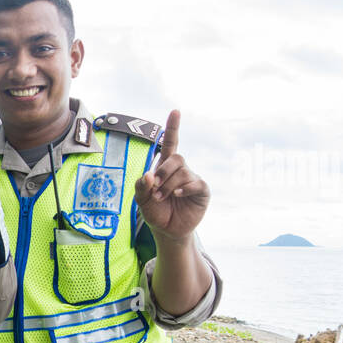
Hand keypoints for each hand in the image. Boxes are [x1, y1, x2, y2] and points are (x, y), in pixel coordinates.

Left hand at [134, 110, 209, 241]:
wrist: (166, 230)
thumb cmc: (155, 211)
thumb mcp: (141, 199)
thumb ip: (140, 186)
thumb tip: (148, 175)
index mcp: (165, 167)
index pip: (170, 143)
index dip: (173, 128)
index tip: (175, 111)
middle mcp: (180, 170)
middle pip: (176, 158)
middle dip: (162, 171)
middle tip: (154, 188)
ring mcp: (192, 179)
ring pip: (183, 172)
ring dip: (168, 185)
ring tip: (161, 198)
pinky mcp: (201, 191)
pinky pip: (195, 184)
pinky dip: (183, 189)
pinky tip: (176, 195)